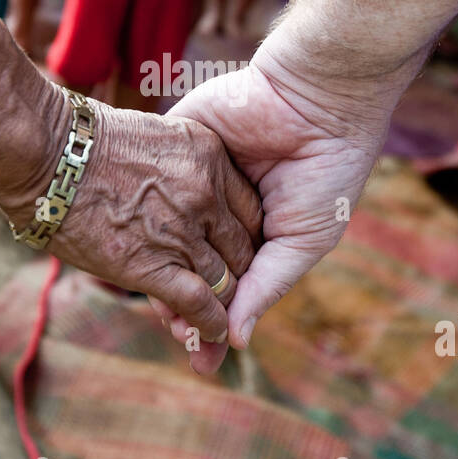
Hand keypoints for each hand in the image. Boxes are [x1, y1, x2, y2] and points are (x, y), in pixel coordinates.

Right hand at [41, 101, 263, 359]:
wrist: (46, 153)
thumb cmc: (86, 141)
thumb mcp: (157, 134)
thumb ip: (185, 161)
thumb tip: (186, 183)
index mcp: (209, 156)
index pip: (252, 207)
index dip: (248, 234)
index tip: (238, 248)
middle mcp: (206, 194)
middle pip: (244, 246)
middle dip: (241, 271)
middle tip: (238, 287)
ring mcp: (182, 231)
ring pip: (225, 279)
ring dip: (226, 302)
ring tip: (226, 317)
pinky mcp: (153, 265)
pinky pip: (199, 303)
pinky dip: (210, 323)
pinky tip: (214, 332)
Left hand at [162, 45, 412, 372]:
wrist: (318, 100)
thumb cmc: (326, 173)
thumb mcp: (303, 240)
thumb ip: (265, 286)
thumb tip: (237, 342)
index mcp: (254, 233)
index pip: (222, 284)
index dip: (210, 318)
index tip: (200, 358)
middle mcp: (220, 209)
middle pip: (186, 265)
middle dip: (179, 303)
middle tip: (173, 337)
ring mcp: (195, 176)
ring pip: (162, 230)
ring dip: (154, 266)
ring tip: (152, 303)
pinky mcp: (176, 143)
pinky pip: (151, 181)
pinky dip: (141, 211)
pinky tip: (132, 245)